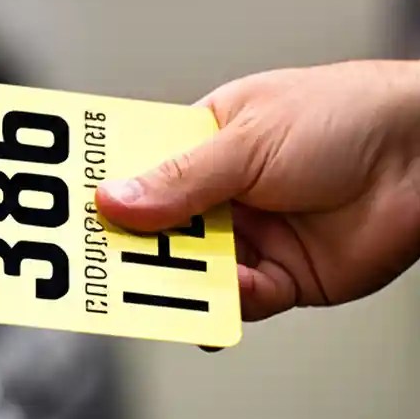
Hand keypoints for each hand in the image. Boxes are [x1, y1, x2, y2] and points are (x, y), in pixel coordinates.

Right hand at [97, 61, 419, 322]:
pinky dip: (226, 303)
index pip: (139, 172)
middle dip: (129, 246)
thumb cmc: (347, 116)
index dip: (105, 193)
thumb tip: (114, 201)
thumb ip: (181, 180)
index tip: (71, 213)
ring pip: (191, 271)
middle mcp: (222, 195)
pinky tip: (222, 294)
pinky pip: (238, 301)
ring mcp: (250, 239)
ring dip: (175, 280)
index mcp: (204, 145)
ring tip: (157, 284)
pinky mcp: (281, 280)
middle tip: (99, 261)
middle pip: (157, 231)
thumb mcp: (248, 139)